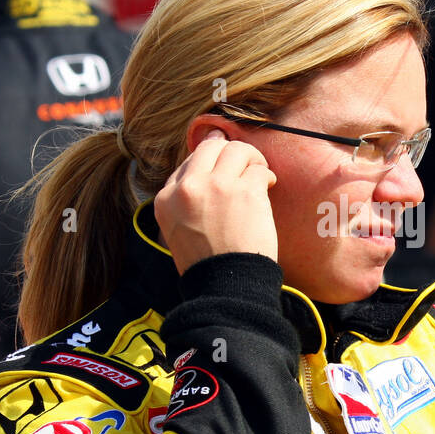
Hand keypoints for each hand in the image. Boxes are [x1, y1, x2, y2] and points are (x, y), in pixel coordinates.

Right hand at [154, 130, 278, 273]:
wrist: (225, 287)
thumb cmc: (206, 263)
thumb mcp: (177, 229)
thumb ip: (185, 199)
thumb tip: (206, 166)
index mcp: (166, 198)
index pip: (188, 163)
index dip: (210, 164)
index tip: (223, 172)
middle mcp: (188, 188)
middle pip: (210, 146)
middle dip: (230, 151)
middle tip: (244, 163)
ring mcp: (217, 187)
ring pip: (236, 150)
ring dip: (251, 158)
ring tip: (259, 173)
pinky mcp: (246, 192)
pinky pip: (258, 168)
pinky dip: (266, 174)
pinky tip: (268, 185)